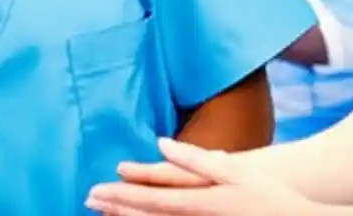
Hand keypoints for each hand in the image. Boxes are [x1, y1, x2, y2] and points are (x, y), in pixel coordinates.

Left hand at [86, 138, 323, 215]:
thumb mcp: (234, 170)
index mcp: (199, 200)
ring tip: (103, 211)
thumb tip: (160, 143)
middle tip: (88, 199)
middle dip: (115, 208)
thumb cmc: (264, 194)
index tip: (98, 188)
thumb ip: (195, 159)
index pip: (151, 197)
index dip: (121, 194)